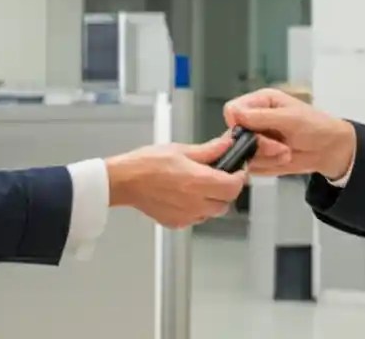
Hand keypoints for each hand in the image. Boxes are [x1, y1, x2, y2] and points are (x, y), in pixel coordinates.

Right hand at [104, 136, 246, 228]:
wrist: (125, 181)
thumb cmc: (148, 163)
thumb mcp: (182, 150)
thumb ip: (209, 150)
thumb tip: (228, 143)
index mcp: (200, 182)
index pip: (234, 186)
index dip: (239, 177)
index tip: (237, 169)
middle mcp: (196, 202)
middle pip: (226, 202)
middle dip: (227, 189)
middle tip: (219, 176)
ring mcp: (186, 216)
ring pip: (212, 212)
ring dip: (213, 201)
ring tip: (200, 186)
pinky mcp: (176, 223)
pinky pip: (196, 218)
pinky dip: (197, 209)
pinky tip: (186, 196)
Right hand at [223, 88, 355, 178]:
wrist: (330, 149)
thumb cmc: (316, 125)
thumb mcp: (290, 118)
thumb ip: (261, 116)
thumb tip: (233, 112)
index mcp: (260, 102)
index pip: (232, 109)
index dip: (238, 123)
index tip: (254, 133)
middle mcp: (254, 120)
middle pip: (235, 135)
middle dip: (258, 145)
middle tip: (279, 147)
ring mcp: (255, 140)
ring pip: (243, 153)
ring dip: (266, 157)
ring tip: (286, 152)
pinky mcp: (260, 158)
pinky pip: (253, 166)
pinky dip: (269, 166)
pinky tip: (284, 159)